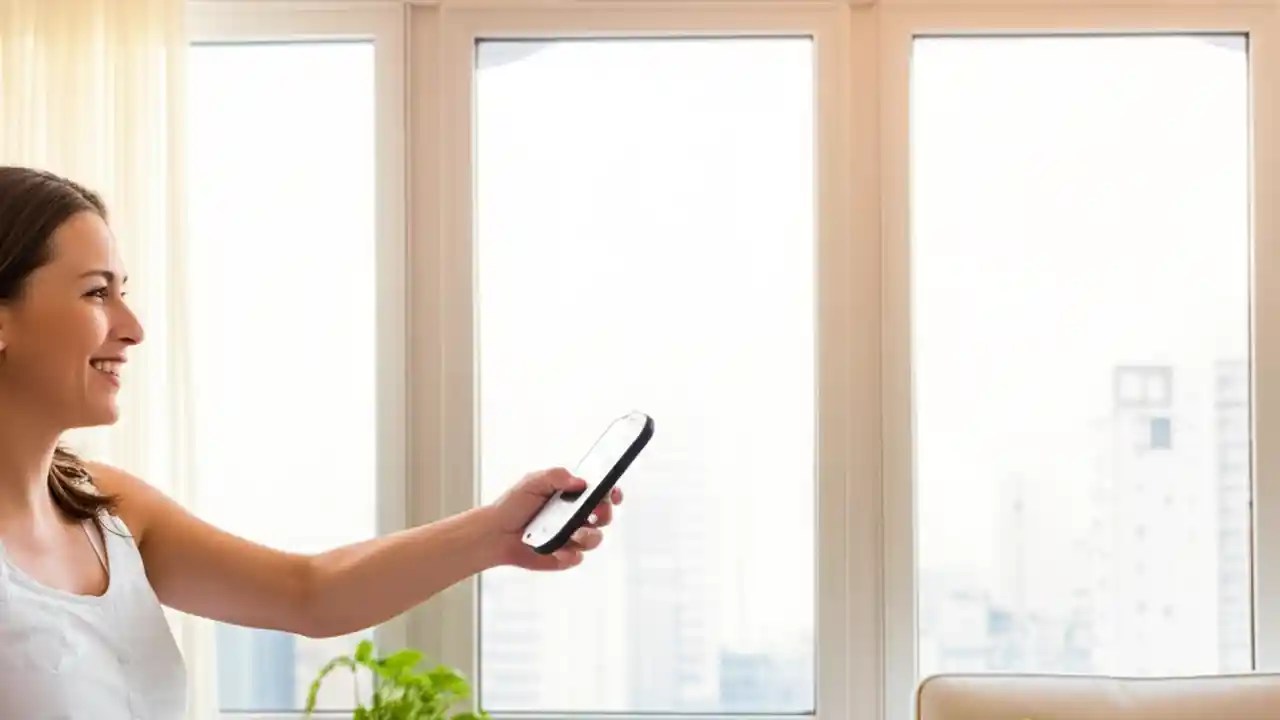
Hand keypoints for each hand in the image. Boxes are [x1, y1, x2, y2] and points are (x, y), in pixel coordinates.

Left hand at [483, 467, 623, 570]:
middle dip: (604, 515)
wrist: (495, 533)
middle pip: (604, 517)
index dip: (611, 494)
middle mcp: (575, 518)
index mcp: (572, 497)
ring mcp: (571, 539)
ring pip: (595, 539)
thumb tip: (580, 481)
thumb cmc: (513, 505)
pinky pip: (576, 558)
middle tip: (594, 514)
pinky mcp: (563, 556)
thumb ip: (556, 476)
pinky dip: (569, 555)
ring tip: (574, 534)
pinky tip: (558, 551)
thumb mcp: (532, 482)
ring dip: (589, 536)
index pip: (600, 494)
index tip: (613, 494)